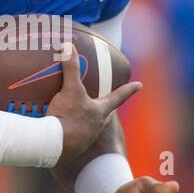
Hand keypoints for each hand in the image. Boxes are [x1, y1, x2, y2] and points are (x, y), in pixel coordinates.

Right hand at [45, 41, 140, 161]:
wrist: (53, 145)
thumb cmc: (67, 117)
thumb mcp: (69, 90)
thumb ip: (70, 68)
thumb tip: (69, 46)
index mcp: (100, 112)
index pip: (119, 97)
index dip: (129, 89)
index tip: (140, 85)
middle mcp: (96, 126)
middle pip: (106, 114)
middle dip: (107, 107)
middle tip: (108, 102)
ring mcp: (85, 138)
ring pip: (91, 126)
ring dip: (88, 119)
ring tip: (81, 113)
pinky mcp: (72, 146)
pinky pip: (74, 135)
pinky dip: (71, 129)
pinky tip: (64, 127)